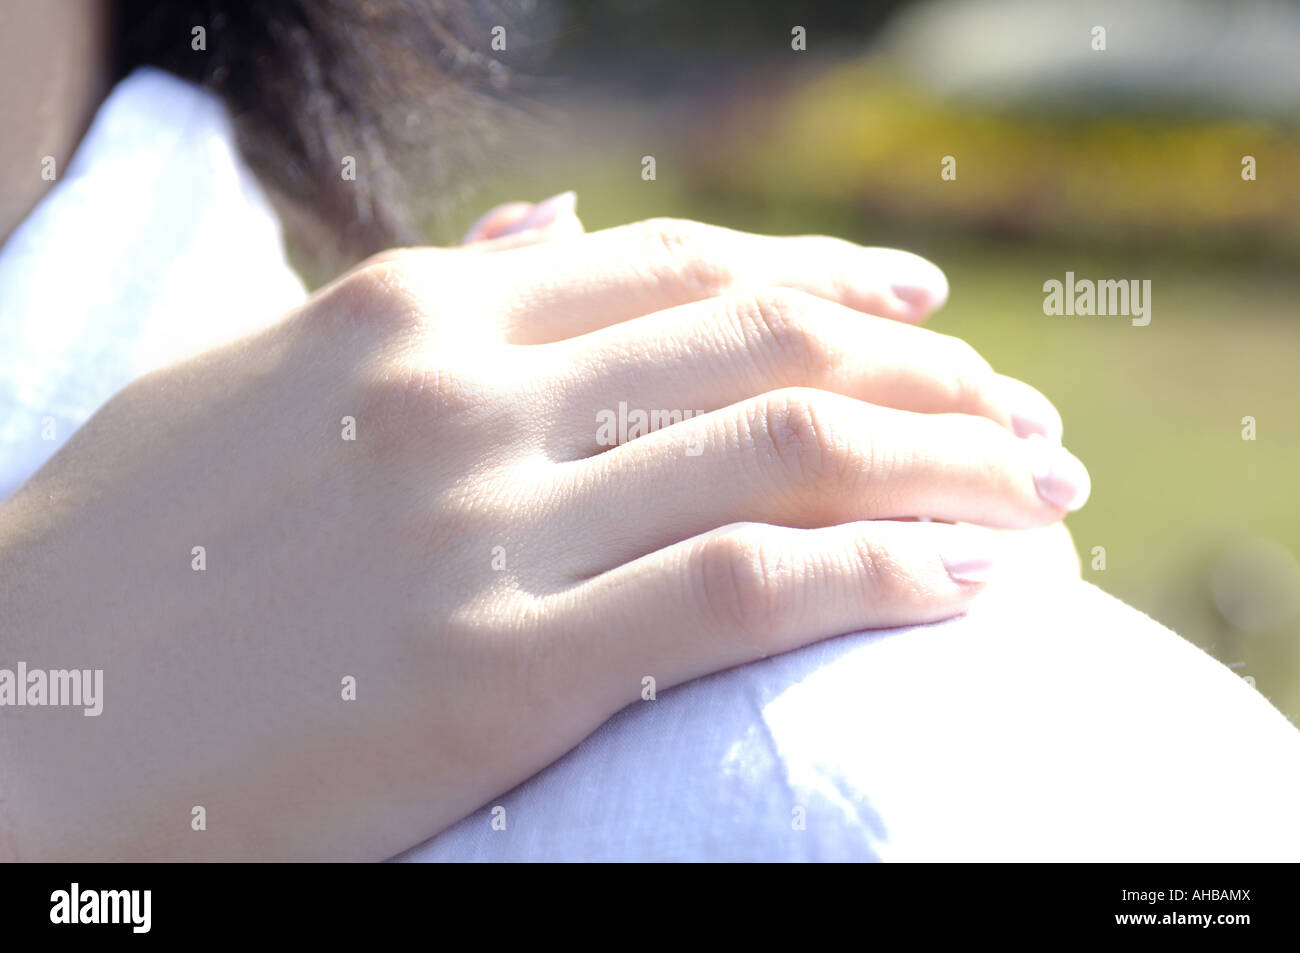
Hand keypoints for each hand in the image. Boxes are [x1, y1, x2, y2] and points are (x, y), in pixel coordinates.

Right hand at [0, 218, 1086, 859]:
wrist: (9, 733)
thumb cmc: (120, 562)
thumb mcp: (247, 385)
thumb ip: (406, 309)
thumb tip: (540, 243)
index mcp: (412, 318)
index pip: (690, 271)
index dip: (839, 287)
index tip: (929, 320)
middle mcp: (465, 393)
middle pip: (772, 346)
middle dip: (931, 379)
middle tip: (1024, 422)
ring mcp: (482, 527)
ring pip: (789, 453)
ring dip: (948, 467)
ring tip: (1041, 498)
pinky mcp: (497, 671)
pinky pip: (748, 592)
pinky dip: (885, 576)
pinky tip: (975, 588)